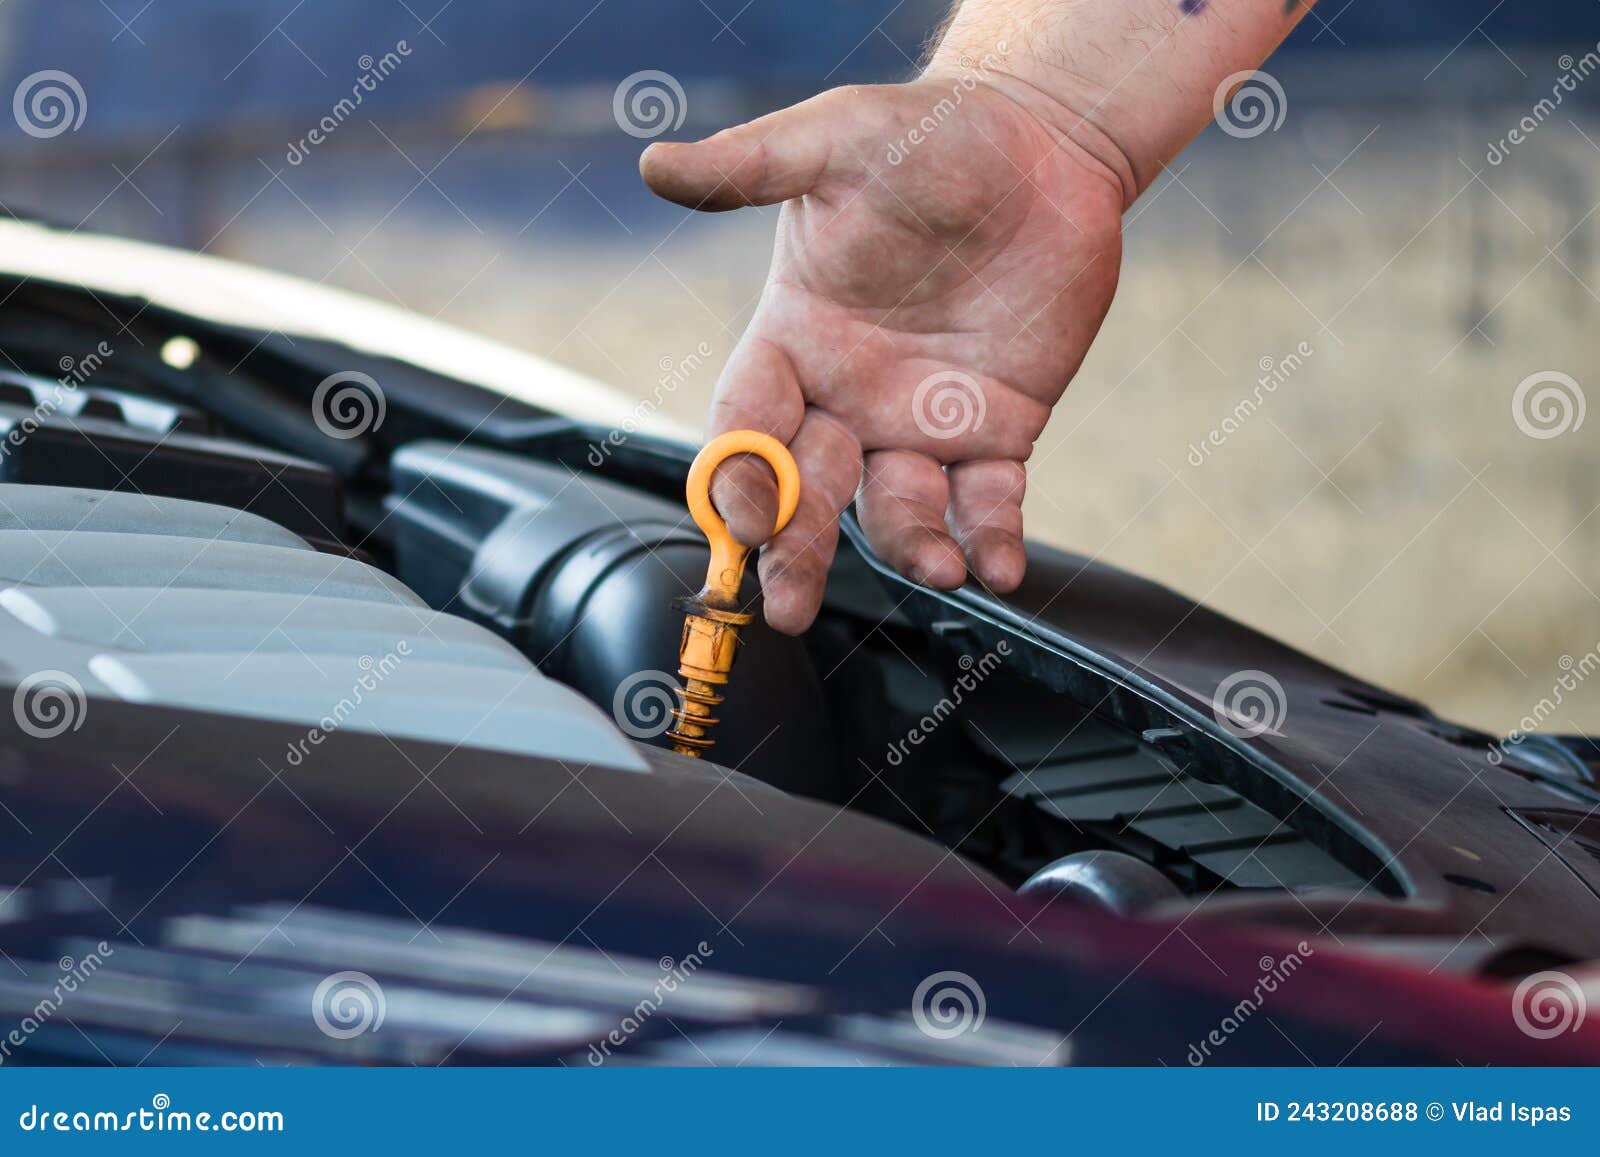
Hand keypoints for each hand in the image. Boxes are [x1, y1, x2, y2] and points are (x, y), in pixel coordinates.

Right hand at [641, 77, 1124, 633]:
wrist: (1039, 147)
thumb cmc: (927, 138)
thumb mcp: (835, 142)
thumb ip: (751, 166)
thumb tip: (654, 165)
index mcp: (793, 338)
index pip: (749, 424)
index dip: (742, 476)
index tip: (746, 521)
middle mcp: (846, 395)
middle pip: (807, 490)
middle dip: (796, 548)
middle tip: (789, 605)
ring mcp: (918, 421)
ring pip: (896, 509)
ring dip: (908, 548)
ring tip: (937, 569)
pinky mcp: (994, 430)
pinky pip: (984, 500)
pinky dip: (990, 537)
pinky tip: (998, 566)